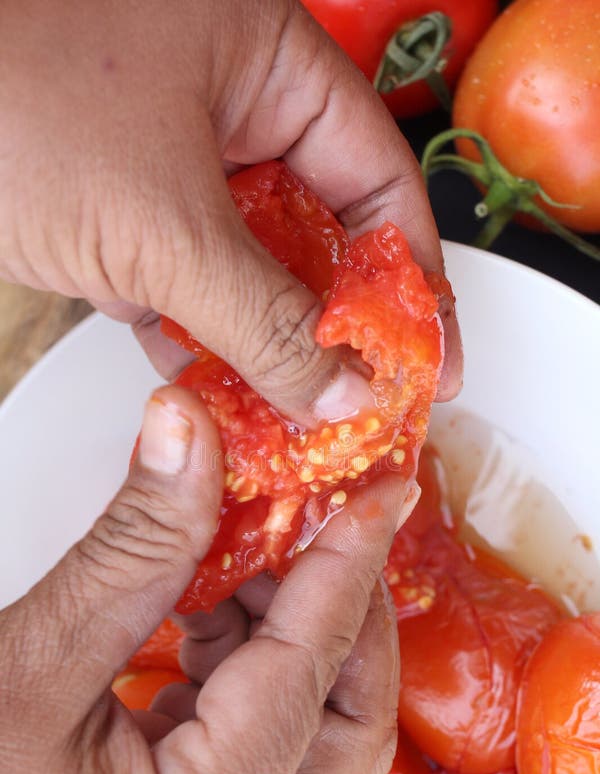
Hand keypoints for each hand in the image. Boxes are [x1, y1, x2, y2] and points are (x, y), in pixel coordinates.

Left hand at [0, 0, 461, 425]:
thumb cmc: (5, 95)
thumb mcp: (161, 222)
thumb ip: (264, 317)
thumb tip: (341, 390)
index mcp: (269, 65)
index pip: (378, 183)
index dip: (413, 281)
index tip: (432, 362)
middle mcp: (229, 107)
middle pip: (319, 232)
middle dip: (341, 326)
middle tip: (366, 406)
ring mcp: (169, 161)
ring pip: (250, 266)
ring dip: (271, 344)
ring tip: (303, 422)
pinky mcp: (117, 212)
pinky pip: (185, 283)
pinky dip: (202, 340)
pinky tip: (226, 399)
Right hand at [0, 385, 416, 773]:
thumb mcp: (35, 660)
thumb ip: (134, 548)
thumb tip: (189, 434)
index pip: (310, 676)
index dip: (350, 567)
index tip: (380, 493)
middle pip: (347, 729)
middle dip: (346, 618)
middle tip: (330, 528)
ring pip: (306, 732)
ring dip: (287, 630)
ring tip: (246, 552)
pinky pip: (254, 736)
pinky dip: (243, 659)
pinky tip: (207, 602)